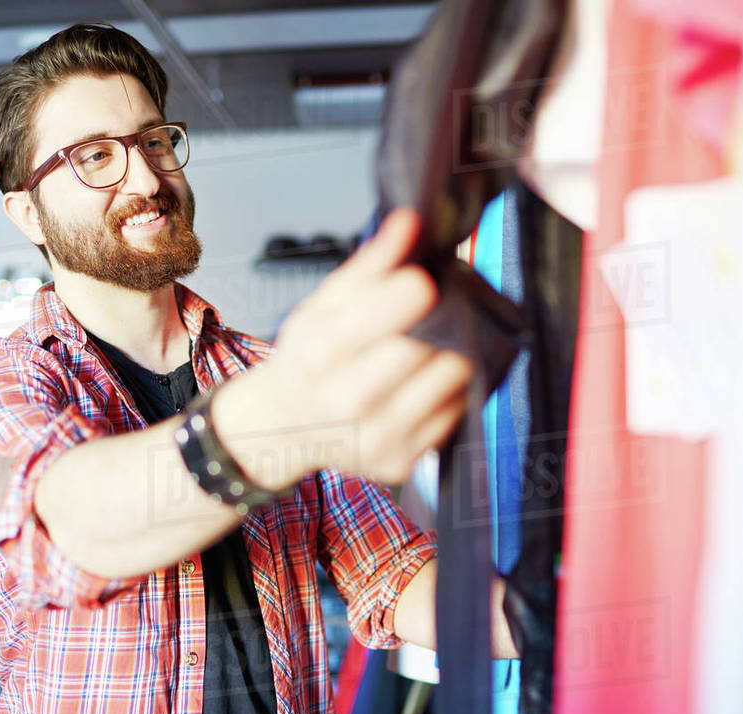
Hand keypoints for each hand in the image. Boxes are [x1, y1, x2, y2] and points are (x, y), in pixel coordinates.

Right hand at [261, 207, 472, 485]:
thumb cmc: (308, 361)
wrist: (287, 426)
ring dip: (449, 356)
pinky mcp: (402, 462)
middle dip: (436, 324)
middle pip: (425, 348)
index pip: (381, 314)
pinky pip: (455, 413)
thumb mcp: (321, 306)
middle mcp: (346, 402)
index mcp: (319, 354)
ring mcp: (376, 437)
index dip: (411, 291)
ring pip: (452, 379)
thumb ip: (370, 265)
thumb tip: (410, 222)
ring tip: (428, 350)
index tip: (421, 283)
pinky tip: (423, 385)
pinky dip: (448, 393)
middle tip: (428, 316)